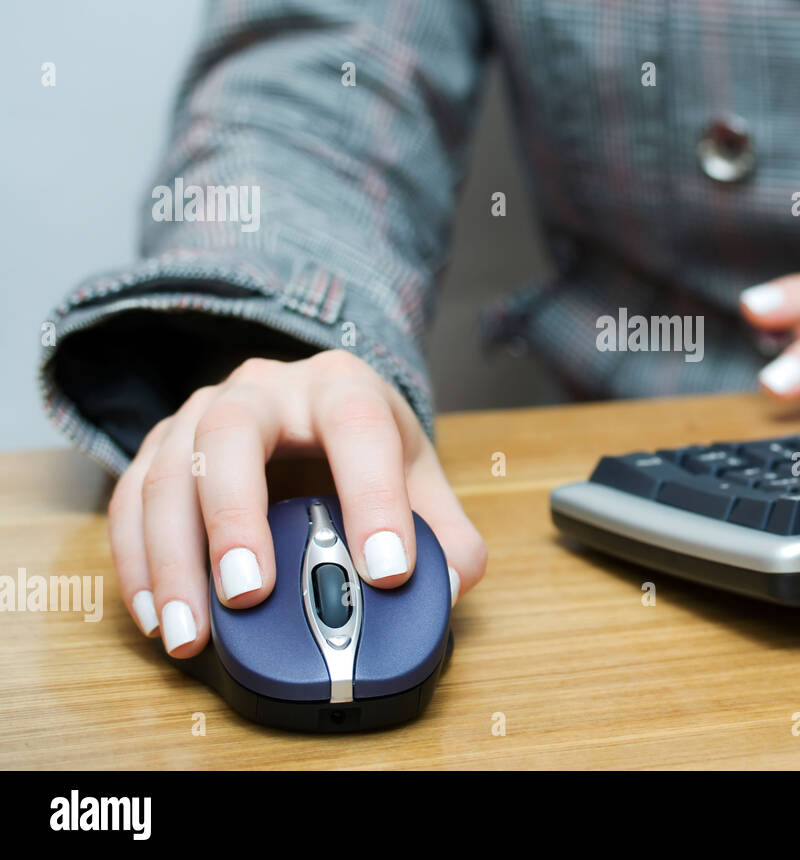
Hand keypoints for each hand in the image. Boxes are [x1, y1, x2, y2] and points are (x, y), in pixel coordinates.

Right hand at [108, 350, 485, 656]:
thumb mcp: (419, 477)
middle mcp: (265, 389)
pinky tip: (159, 616)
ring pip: (169, 471)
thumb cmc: (367, 448)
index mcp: (343, 386)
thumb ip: (448, 534)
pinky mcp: (162, 448)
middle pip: (231, 434)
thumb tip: (449, 586)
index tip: (387, 570)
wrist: (316, 409)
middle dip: (235, 518)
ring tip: (192, 633)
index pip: (357, 426)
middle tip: (250, 595)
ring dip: (173, 559)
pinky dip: (137, 563)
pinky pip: (130, 499)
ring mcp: (203, 412)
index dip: (373, 497)